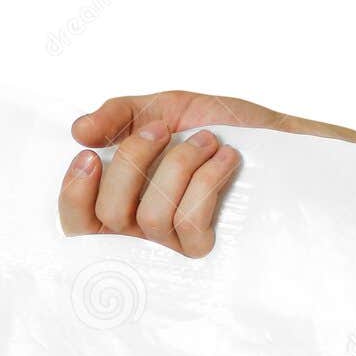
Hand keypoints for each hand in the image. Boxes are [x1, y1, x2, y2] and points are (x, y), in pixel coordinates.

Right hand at [58, 90, 355, 256]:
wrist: (281, 138)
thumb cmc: (221, 125)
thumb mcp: (165, 106)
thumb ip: (119, 114)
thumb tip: (78, 131)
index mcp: (122, 202)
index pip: (77, 221)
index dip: (74, 192)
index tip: (90, 153)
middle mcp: (142, 234)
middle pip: (109, 217)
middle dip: (133, 161)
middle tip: (162, 129)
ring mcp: (173, 247)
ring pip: (151, 219)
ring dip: (178, 166)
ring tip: (205, 140)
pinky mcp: (207, 249)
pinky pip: (189, 223)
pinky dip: (206, 181)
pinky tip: (225, 159)